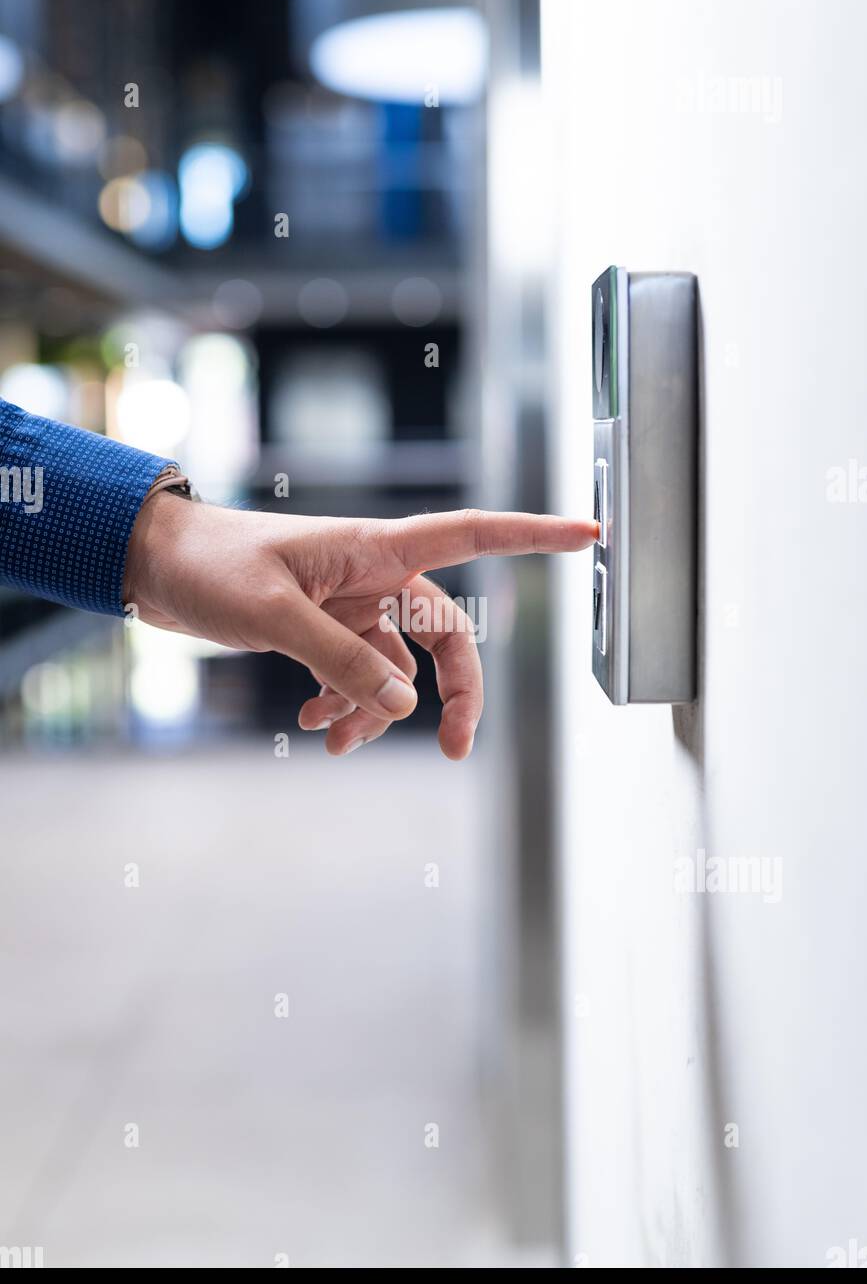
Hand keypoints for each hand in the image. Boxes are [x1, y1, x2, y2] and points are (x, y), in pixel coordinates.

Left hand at [124, 495, 596, 758]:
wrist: (154, 566)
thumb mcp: (275, 615)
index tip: (589, 536)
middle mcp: (374, 575)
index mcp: (374, 548)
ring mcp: (351, 604)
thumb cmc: (210, 566)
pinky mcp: (324, 629)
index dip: (534, 535)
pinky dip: (346, 705)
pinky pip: (358, 675)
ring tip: (337, 742)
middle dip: (454, 692)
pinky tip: (317, 724)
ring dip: (375, 710)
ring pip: (396, 669)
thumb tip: (405, 706)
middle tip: (453, 749)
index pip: (473, 534)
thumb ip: (342, 659)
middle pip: (445, 634)